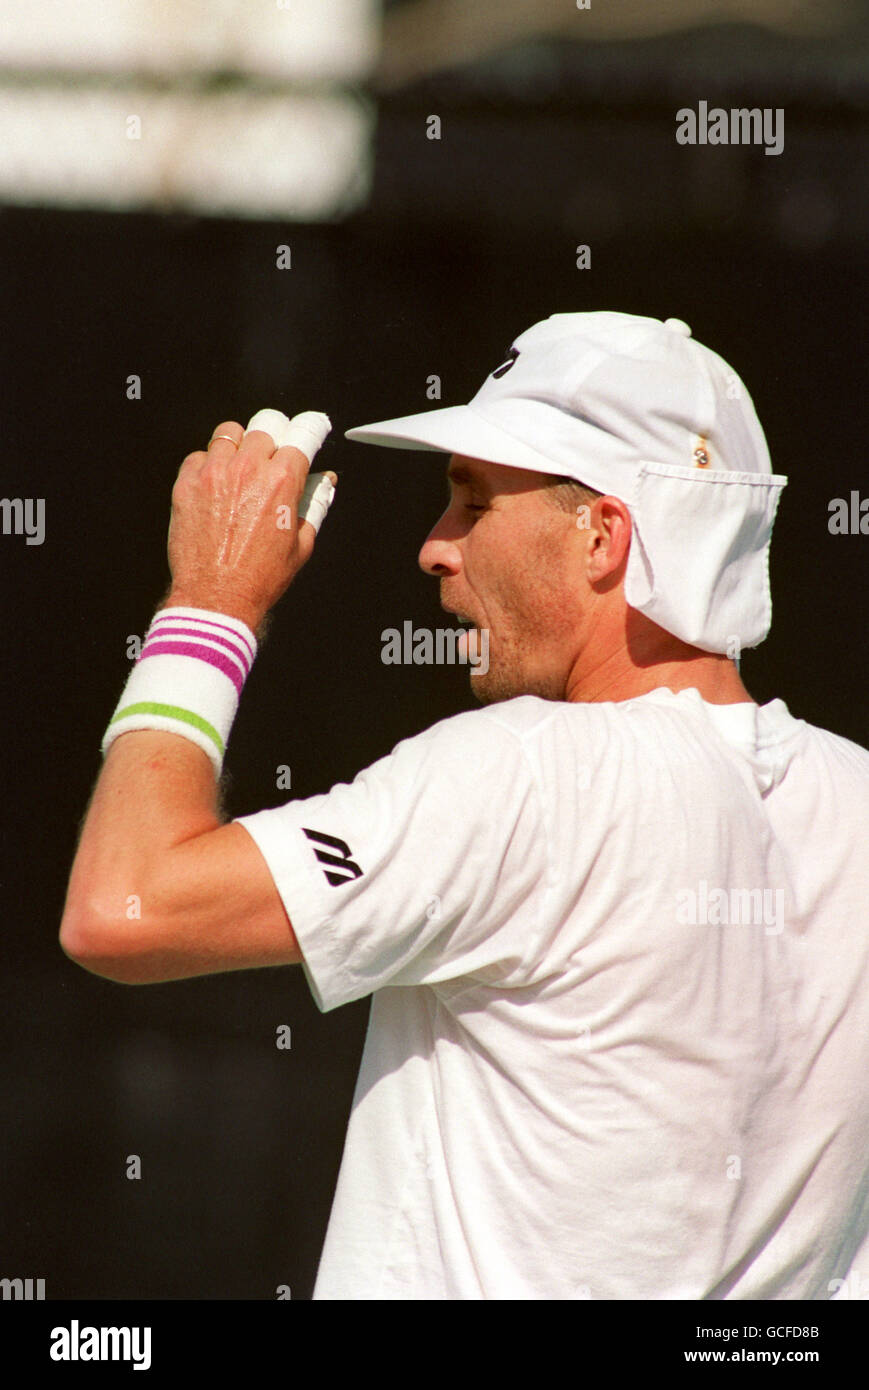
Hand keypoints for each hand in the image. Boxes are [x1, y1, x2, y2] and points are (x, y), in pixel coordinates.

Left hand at [164, 418, 335, 633]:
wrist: (216, 597)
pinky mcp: (187, 483)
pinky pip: (199, 455)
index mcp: (282, 482)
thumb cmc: (259, 578)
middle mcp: (249, 470)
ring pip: (230, 434)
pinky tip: (215, 487)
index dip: (310, 429)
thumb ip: (314, 505)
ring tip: (239, 471)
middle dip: (272, 441)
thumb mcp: (301, 545)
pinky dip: (208, 465)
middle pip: (265, 428)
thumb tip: (324, 482)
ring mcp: (215, 473)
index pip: (302, 434)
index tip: (311, 428)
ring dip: (239, 448)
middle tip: (270, 460)